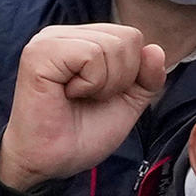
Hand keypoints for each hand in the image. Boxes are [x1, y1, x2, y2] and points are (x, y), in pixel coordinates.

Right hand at [0, 21, 167, 195]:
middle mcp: (64, 33)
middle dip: (120, 78)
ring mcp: (49, 40)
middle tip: (89, 98)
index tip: (101, 96)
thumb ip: (146, 78)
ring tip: (77, 97)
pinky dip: (90, 83)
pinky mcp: (40, 53)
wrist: (49, 162)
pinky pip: (91, 55)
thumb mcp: (126, 103)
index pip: (131, 37)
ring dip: (104, 84)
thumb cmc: (80, 134)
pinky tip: (68, 94)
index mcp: (81, 40)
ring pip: (112, 45)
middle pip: (127, 38)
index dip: (130, 73)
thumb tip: (155, 50)